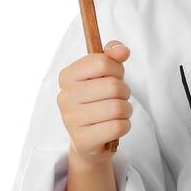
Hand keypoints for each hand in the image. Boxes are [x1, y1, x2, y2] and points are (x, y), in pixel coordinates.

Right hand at [57, 40, 132, 162]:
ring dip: (126, 110)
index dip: (116, 69)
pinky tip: (115, 126)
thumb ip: (112, 56)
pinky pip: (118, 127)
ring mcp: (71, 120)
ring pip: (117, 108)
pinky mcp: (82, 140)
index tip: (114, 76)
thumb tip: (121, 50)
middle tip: (118, 98)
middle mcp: (65, 97)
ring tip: (117, 113)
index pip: (101, 62)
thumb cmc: (98, 100)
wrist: (89, 139)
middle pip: (113, 86)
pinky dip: (124, 126)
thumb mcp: (104, 74)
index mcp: (67, 76)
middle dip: (124, 92)